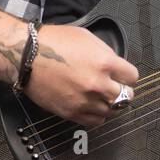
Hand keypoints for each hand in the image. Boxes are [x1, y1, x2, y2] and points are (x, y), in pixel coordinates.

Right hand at [23, 24, 139, 128]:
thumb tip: (115, 66)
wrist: (27, 55)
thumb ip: (106, 53)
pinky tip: (93, 106)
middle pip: (126, 97)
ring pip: (113, 112)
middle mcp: (98, 84)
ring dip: (111, 105)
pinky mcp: (72, 113)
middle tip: (116, 88)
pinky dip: (98, 115)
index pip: (132, 77)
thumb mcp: (87, 38)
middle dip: (123, 91)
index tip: (124, 77)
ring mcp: (85, 101)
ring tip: (104, 98)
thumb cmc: (53, 42)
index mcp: (105, 62)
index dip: (128, 76)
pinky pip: (96, 121)